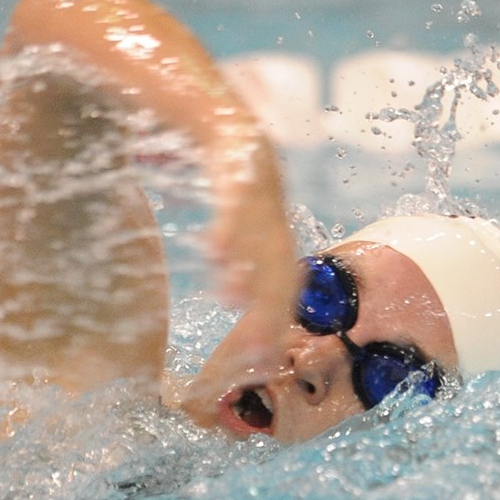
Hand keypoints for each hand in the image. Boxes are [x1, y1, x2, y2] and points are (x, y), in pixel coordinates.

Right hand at [204, 130, 297, 367]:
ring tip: (233, 302)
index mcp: (279, 249)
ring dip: (246, 273)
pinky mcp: (240, 182)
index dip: (278, 327)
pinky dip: (228, 229)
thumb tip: (236, 305)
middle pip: (276, 278)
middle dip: (268, 313)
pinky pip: (234, 208)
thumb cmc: (246, 198)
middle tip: (257, 347)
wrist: (241, 139)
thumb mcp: (251, 235)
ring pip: (256, 246)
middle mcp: (274, 233)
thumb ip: (244, 270)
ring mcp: (259, 208)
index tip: (268, 360)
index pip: (284, 295)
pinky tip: (215, 252)